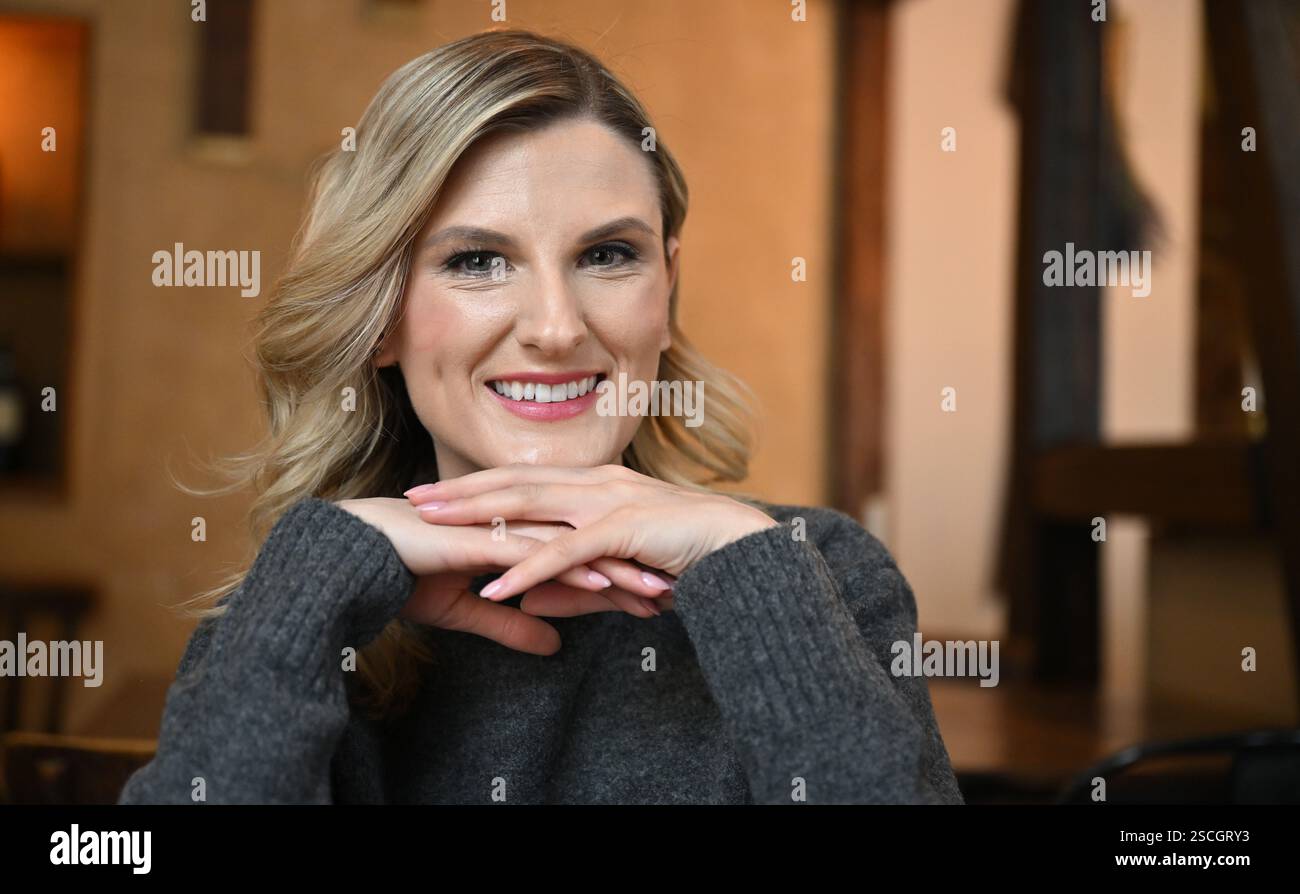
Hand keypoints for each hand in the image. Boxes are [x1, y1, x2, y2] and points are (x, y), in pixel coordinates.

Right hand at [335, 498, 663, 654]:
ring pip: (571, 545)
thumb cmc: (402, 576)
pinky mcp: (479, 536)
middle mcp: (512, 520)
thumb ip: (512, 624)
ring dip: (617, 566)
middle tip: (675, 585)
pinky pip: (534, 552)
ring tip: (658, 589)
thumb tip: (554, 646)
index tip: (655, 587)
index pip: (577, 546)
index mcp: (513, 529)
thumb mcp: (467, 611)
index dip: (617, 566)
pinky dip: (571, 566)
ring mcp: (498, 524)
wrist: (351, 558)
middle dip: (632, 564)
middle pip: (586, 540)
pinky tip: (604, 580)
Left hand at [402, 464, 778, 603]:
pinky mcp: (625, 528)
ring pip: (530, 506)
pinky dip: (527, 569)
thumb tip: (526, 603)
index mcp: (595, 485)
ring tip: (434, 527)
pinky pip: (565, 552)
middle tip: (412, 499)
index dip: (476, 487)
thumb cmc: (686, 559)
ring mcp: (610, 501)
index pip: (523, 482)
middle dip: (461, 491)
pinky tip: (495, 590)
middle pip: (514, 483)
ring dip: (478, 517)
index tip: (434, 495)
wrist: (742, 551)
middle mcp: (597, 483)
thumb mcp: (616, 575)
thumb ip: (570, 588)